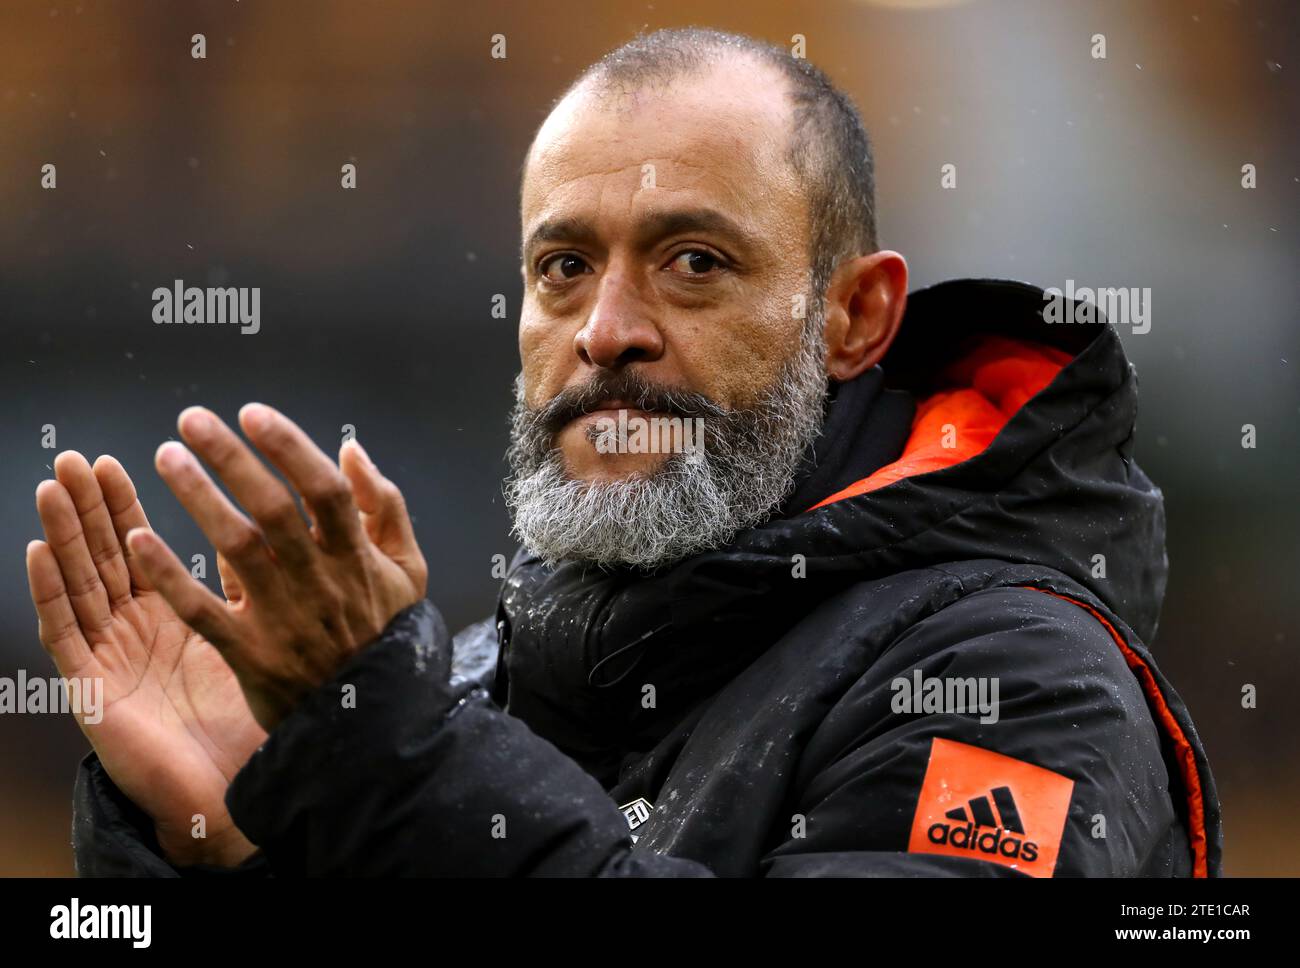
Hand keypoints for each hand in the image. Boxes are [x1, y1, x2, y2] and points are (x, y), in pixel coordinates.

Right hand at [27, 452, 265, 867]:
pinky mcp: (91, 688)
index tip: (122, 461)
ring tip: (54, 485)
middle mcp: (134, 632)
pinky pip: (67, 632)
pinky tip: (40, 551)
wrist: (234, 790)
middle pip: (104, 557)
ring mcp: (109, 657)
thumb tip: (260, 532)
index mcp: (170, 618)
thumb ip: (246, 588)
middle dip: (88, 508)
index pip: (140, 550)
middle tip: (76, 459)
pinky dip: (51, 591)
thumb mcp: (251, 640)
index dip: (127, 508)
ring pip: (80, 583)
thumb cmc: (247, 720)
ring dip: (64, 533)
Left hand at [124, 403, 427, 731]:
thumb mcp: (407, 569)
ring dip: (199, 499)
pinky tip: (138, 539)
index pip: (324, 490)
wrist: (370, 719)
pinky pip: (204, 611)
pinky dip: (171, 575)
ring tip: (167, 456)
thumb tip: (349, 449)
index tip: (252, 413)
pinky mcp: (251, 653)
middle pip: (274, 509)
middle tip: (191, 420)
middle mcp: (320, 581)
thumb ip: (384, 506)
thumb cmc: (384, 631)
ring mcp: (284, 618)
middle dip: (231, 459)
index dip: (289, 448)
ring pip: (238, 549)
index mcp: (357, 556)